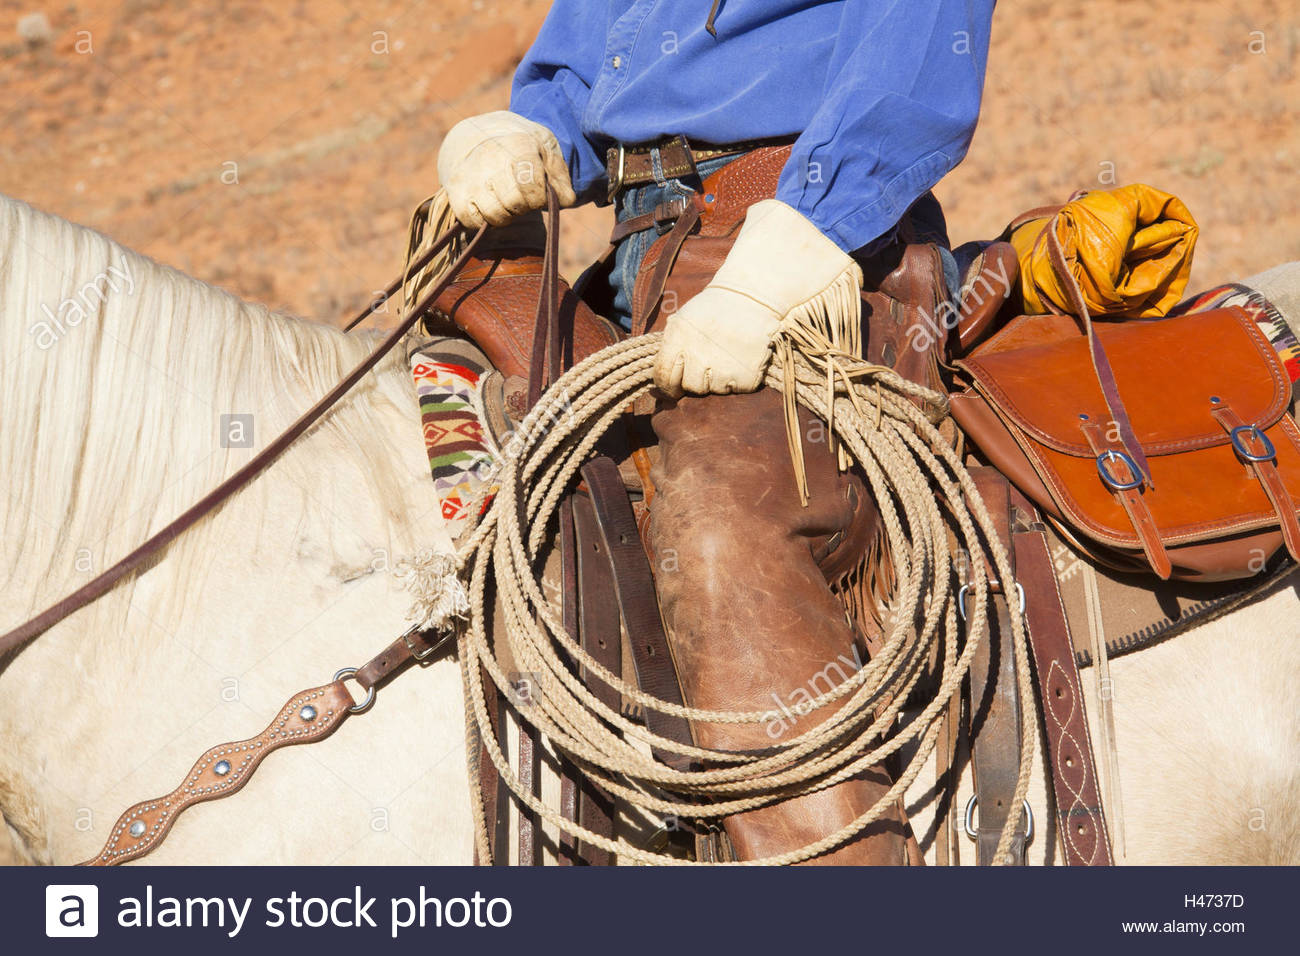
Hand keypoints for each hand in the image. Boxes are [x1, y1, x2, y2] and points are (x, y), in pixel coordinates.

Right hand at [437, 111, 575, 227]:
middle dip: (524, 205)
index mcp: (518, 145)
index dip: (540, 197)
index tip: (537, 190)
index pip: (533, 188)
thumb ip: (561, 177)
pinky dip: (484, 220)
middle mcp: (489, 158)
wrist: (480, 134)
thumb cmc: (522, 148)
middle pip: (515, 204)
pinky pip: (473, 222)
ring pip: (495, 216)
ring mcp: (469, 176)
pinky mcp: (455, 192)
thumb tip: (565, 201)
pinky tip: (489, 205)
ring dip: (506, 215)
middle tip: (521, 194)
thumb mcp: (548, 152)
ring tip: (505, 198)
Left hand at [653, 200, 860, 396]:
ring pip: (713, 389)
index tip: (673, 387)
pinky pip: (735, 388)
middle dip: (697, 377)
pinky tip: (741, 356)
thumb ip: (671, 348)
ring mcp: (721, 370)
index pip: (663, 377)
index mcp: (677, 341)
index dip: (667, 385)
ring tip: (727, 353)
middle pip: (690, 387)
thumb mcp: (684, 319)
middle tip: (709, 359)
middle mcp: (697, 358)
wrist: (756, 295)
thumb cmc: (717, 307)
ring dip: (718, 377)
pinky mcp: (744, 378)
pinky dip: (738, 377)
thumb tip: (662, 381)